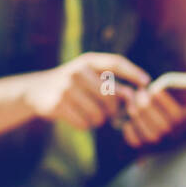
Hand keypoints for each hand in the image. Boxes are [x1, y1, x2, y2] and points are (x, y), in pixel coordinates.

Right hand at [23, 52, 151, 129]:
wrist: (38, 90)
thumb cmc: (74, 86)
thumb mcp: (89, 76)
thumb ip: (110, 83)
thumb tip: (134, 98)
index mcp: (88, 61)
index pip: (116, 63)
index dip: (133, 72)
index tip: (147, 82)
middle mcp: (78, 71)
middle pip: (110, 97)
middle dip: (113, 110)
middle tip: (109, 113)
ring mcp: (66, 87)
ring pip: (98, 113)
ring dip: (98, 120)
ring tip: (91, 114)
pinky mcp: (58, 103)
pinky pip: (84, 123)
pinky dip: (85, 125)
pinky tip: (78, 117)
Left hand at [115, 83, 185, 147]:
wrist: (166, 126)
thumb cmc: (177, 103)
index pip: (178, 117)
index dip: (165, 104)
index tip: (155, 90)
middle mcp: (175, 137)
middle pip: (162, 127)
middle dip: (148, 108)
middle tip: (140, 93)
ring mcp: (161, 145)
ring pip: (149, 135)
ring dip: (138, 117)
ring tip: (132, 103)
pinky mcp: (145, 149)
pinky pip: (136, 143)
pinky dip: (129, 131)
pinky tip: (129, 120)